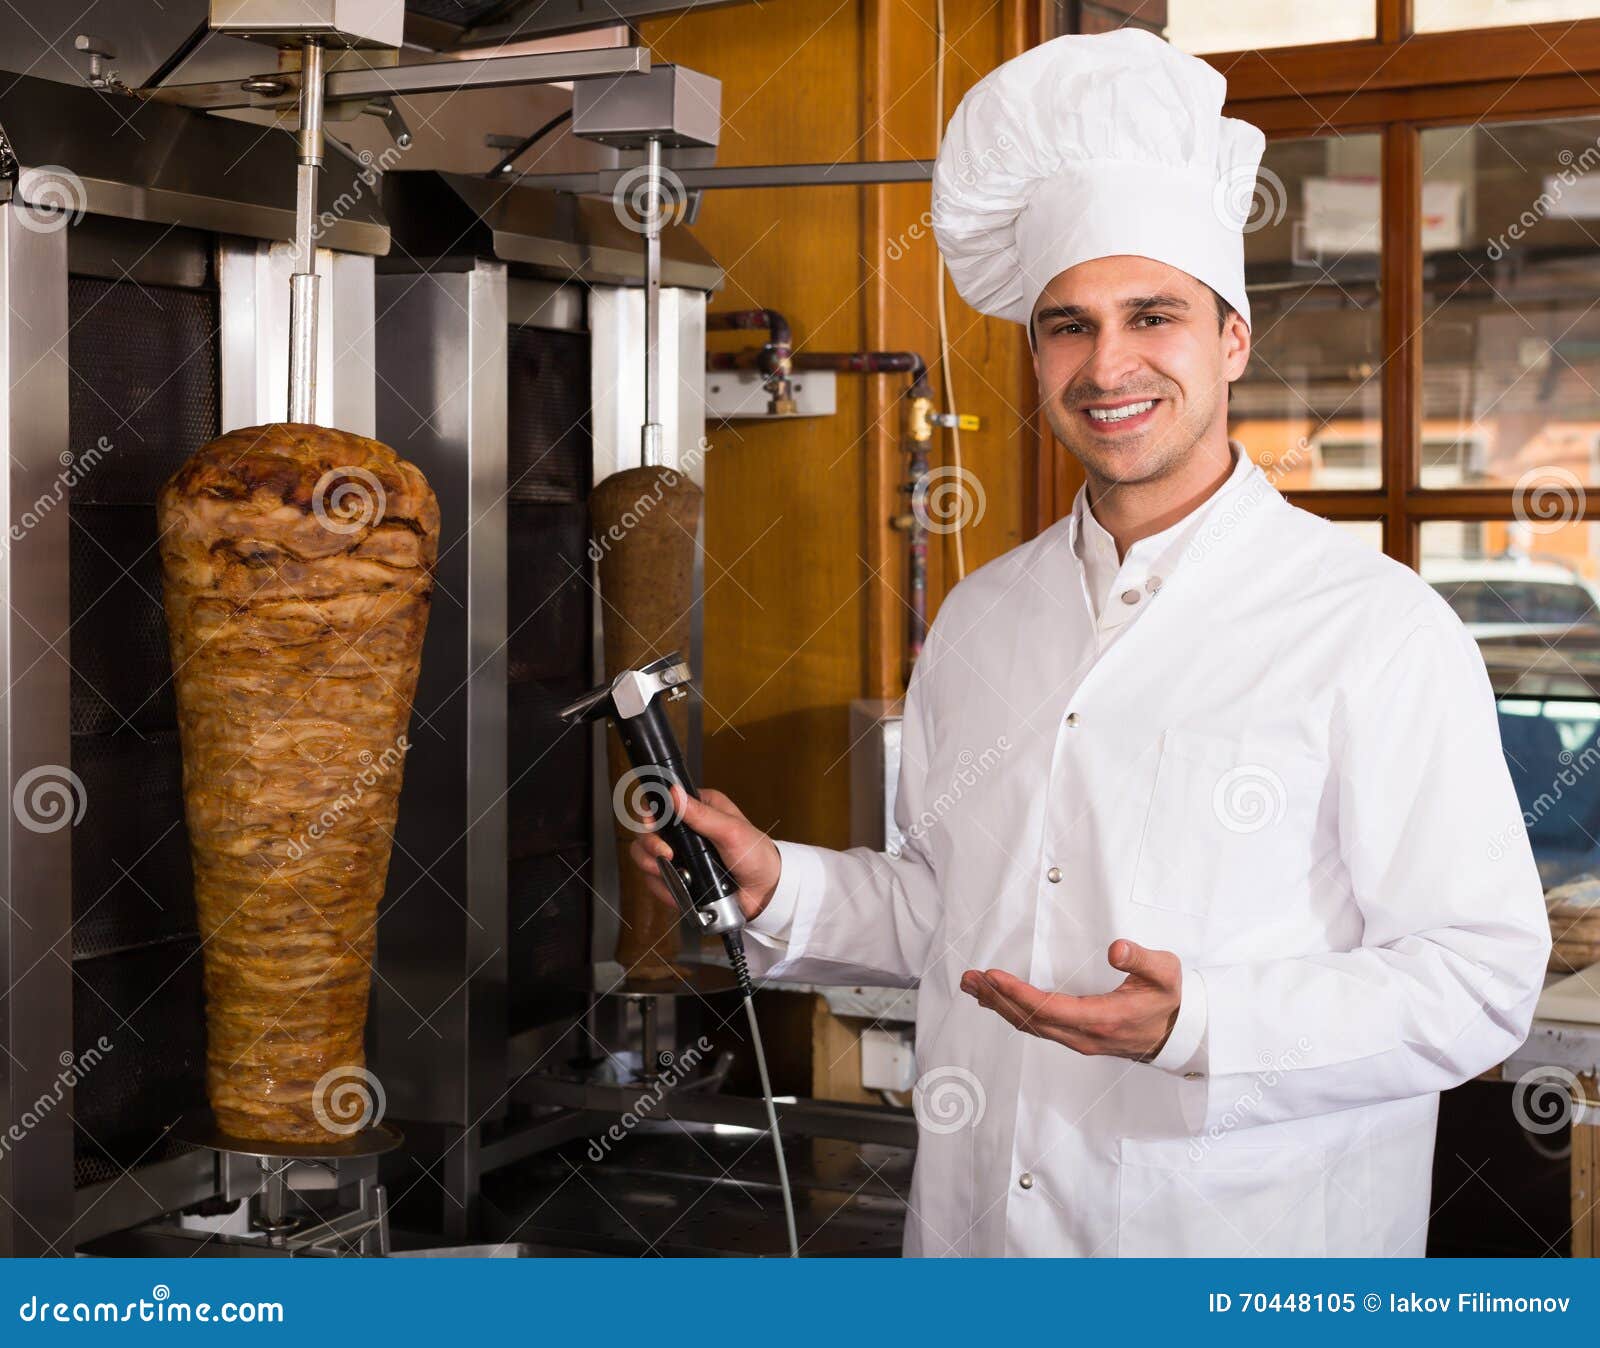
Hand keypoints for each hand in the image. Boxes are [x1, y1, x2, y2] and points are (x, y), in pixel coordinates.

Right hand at [627, 783, 781, 923]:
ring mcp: (680, 856)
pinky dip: (663, 888)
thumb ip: (702, 815)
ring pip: (646, 858)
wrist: (766, 892)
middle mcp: (686, 831)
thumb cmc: (757, 856)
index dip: (650, 817)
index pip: (660, 805)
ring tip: (672, 874)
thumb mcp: (732, 831)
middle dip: (650, 846)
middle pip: (646, 833)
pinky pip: (656, 883)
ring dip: (652, 867)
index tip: (652, 828)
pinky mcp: (679, 878)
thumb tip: (675, 793)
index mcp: (699, 809)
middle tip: (666, 855)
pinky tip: (678, 891)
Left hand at [959, 939, 1181, 1061]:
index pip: (1048, 1008)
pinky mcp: (1076, 1037)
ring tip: (973, 986)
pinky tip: (997, 1001)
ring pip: (1030, 1026)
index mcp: (1102, 1019)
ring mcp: (1079, 1040)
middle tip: (969, 978)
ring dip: (999, 1005)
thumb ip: (1141, 959)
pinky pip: (1038, 1027)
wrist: (1180, 1033)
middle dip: (997, 998)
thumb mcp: (1165, 974)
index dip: (1017, 993)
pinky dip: (1013, 1012)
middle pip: (1030, 1019)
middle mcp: (1084, 1035)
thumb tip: (1116, 948)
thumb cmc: (1171, 1000)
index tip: (992, 975)